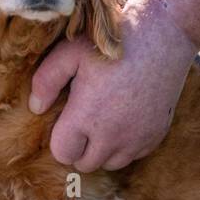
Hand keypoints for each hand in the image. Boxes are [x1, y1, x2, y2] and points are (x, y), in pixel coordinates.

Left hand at [28, 0, 198, 170]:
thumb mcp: (72, 51)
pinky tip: (127, 116)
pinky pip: (135, 154)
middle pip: (86, 164)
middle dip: (81, 147)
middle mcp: (113, 135)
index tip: (67, 119)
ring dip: (104, 149)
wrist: (164, 35)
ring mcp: (138, 138)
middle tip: (85, 118)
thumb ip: (46, 80)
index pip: (63, 154)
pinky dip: (127, 143)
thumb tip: (36, 108)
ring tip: (105, 119)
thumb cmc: (115, 41)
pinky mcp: (157, 135)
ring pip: (111, 163)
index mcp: (87, 116)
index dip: (61, 139)